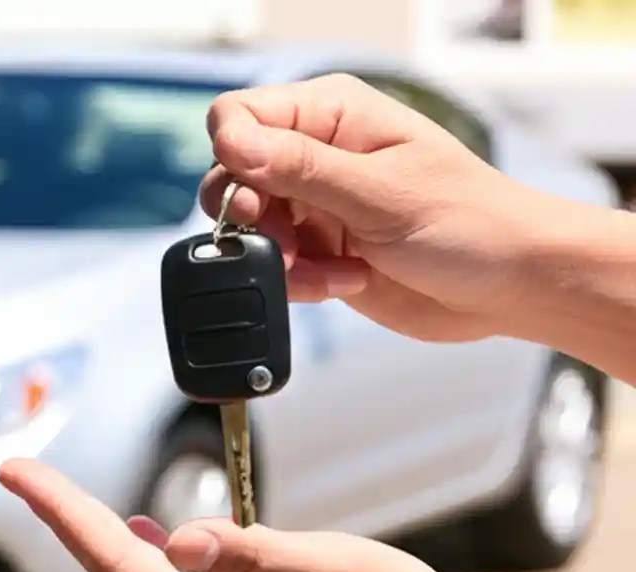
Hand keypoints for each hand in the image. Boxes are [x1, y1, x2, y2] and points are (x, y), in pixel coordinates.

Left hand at [0, 458, 494, 571]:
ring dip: (106, 534)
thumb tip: (172, 538)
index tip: (14, 472)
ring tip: (62, 497)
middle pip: (118, 568)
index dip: (61, 510)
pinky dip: (155, 553)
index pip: (115, 559)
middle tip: (21, 472)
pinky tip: (152, 536)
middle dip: (68, 517)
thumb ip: (247, 552)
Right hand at [201, 73, 565, 341]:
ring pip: (248, 227)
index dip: (233, 154)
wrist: (510, 286)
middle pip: (232, 175)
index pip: (240, 115)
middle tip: (286, 239)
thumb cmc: (471, 222)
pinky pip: (273, 266)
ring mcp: (314, 205)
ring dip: (277, 257)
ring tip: (328, 269)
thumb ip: (300, 168)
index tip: (257, 195)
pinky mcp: (318, 251)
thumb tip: (231, 142)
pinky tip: (344, 281)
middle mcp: (315, 155)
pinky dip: (298, 282)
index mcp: (331, 115)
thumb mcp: (381, 193)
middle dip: (251, 216)